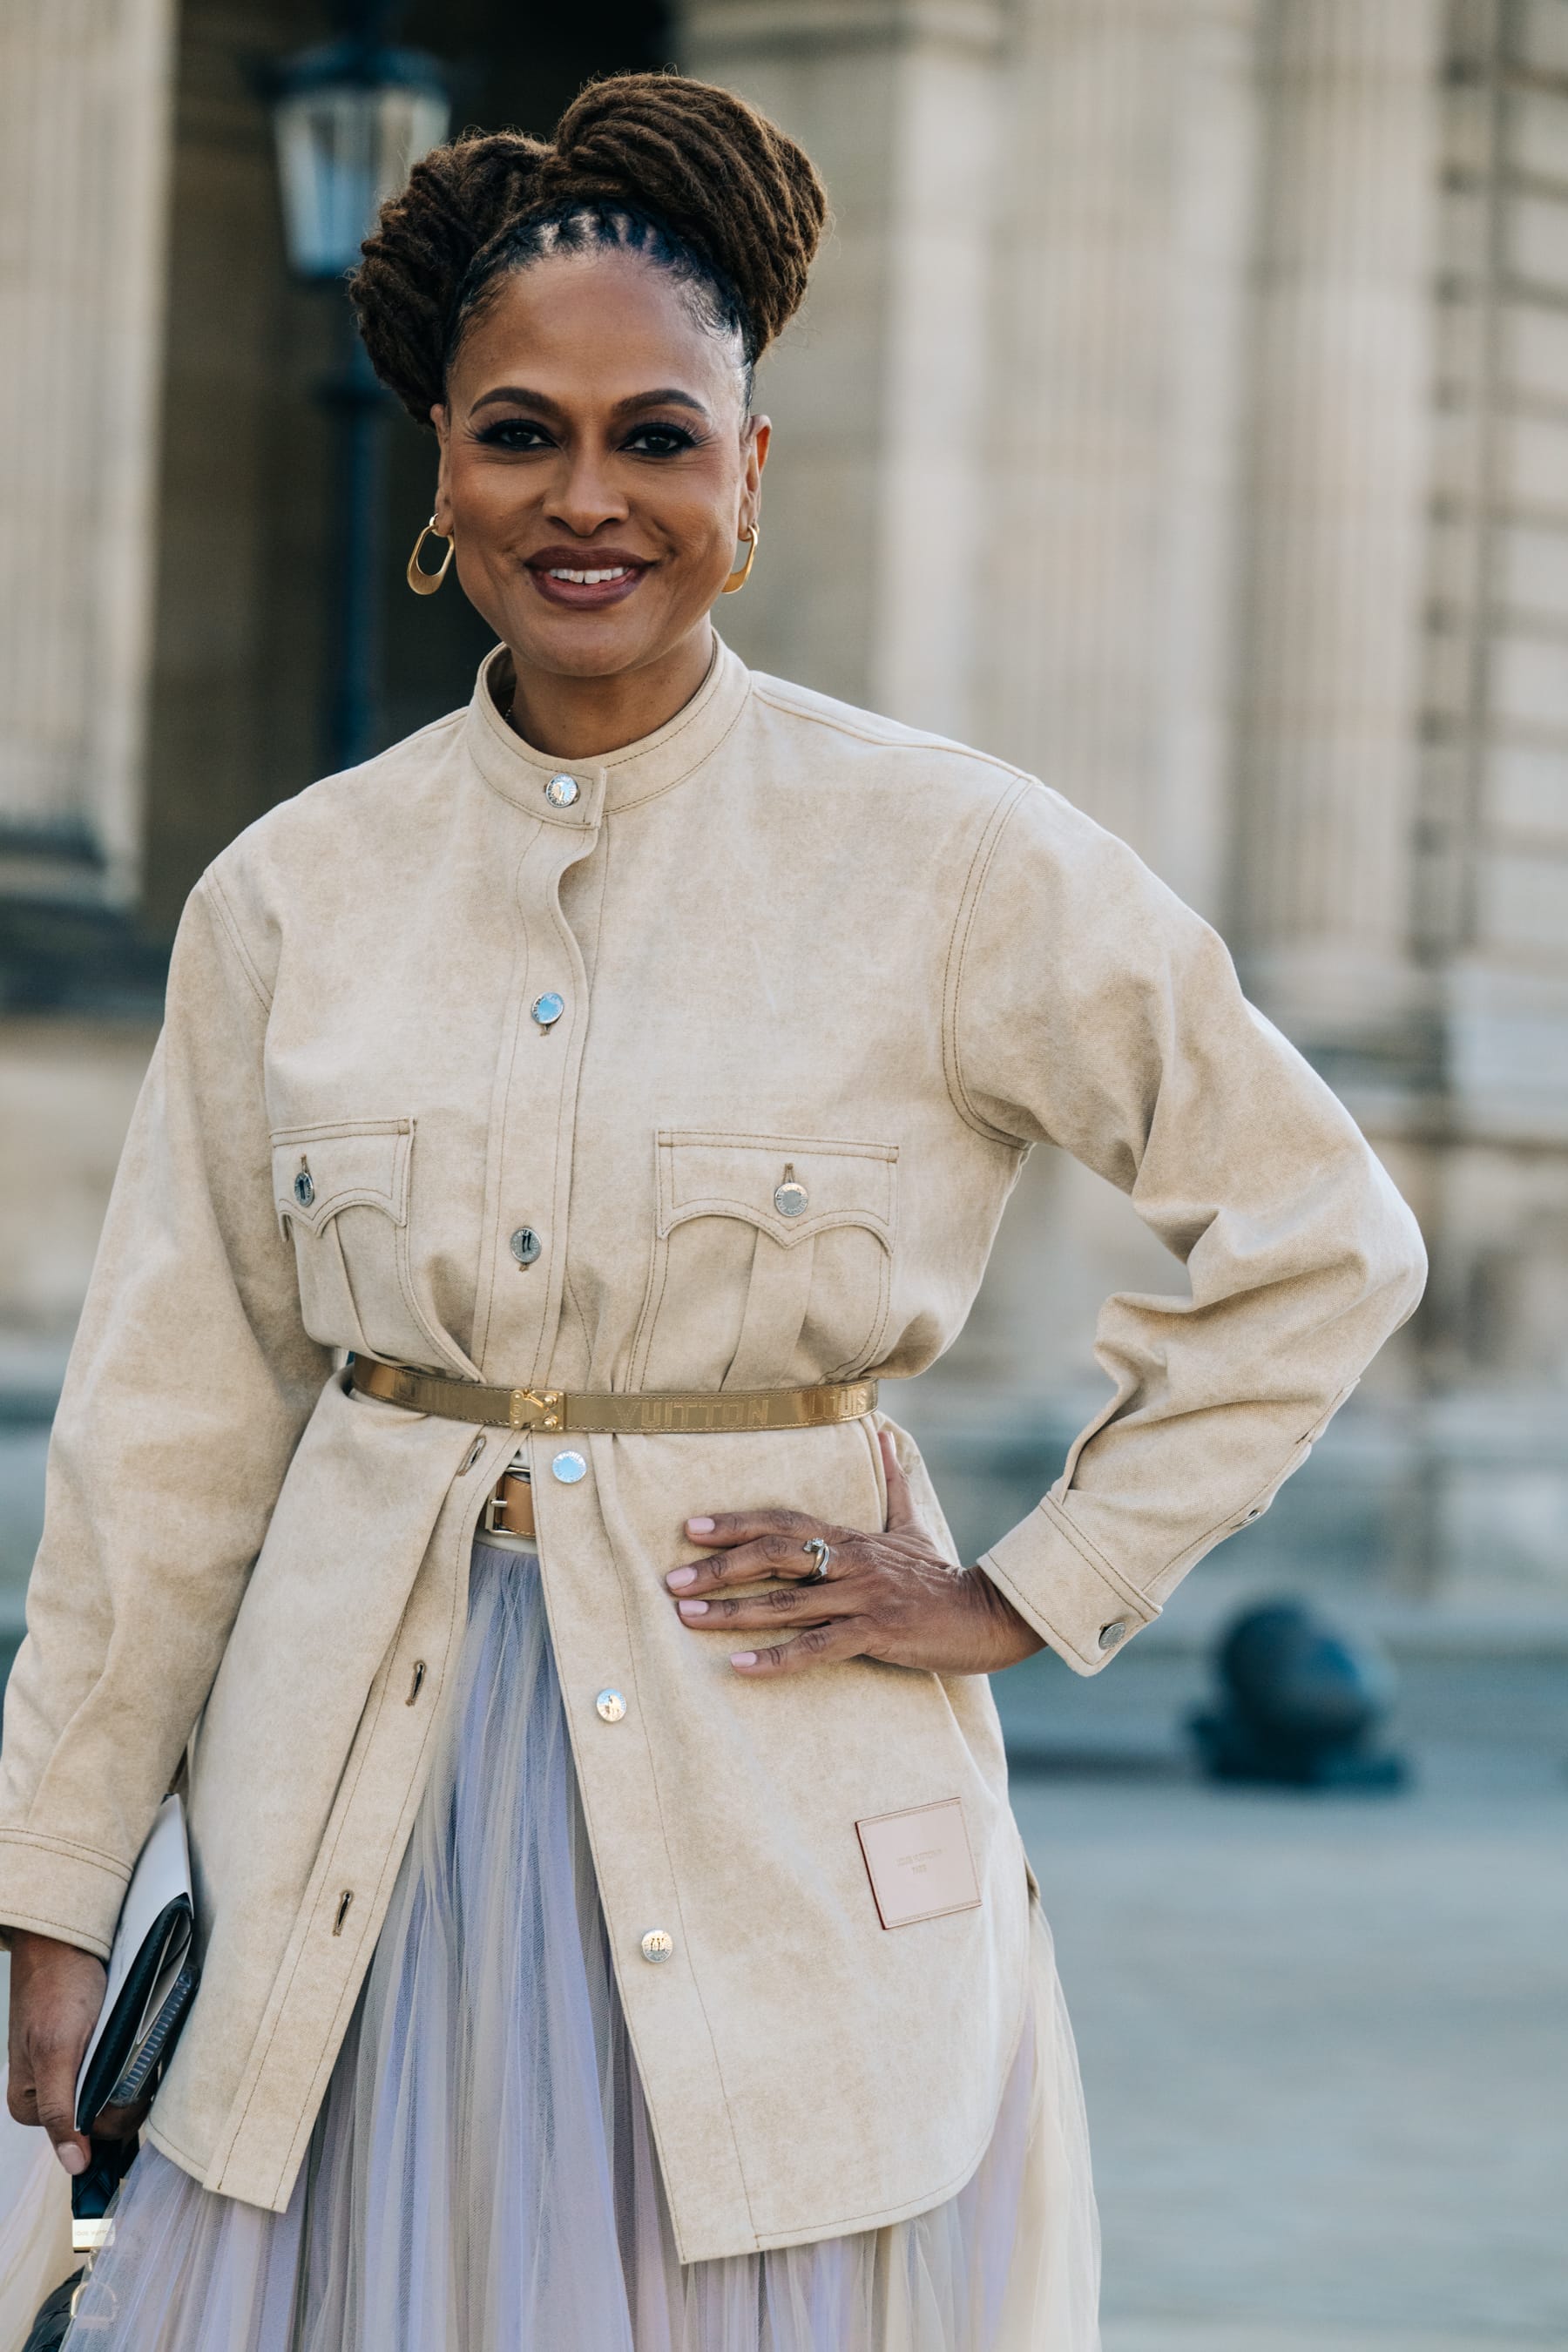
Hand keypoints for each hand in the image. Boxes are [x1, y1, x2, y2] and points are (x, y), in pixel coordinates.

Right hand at [7, 1930, 143, 2173]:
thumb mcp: (57, 2049)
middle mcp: (49, 2094)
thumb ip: (61, 2109)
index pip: (93, 2133)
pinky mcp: (88, 2051)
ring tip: (141, 2047)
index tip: (140, 2081)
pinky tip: (140, 2044)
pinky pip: (115, 2069)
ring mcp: (69, 2072)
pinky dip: (132, 2060)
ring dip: (133, 2076)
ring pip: (113, 2092)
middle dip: (129, 2092)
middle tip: (142, 2057)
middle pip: (104, 2115)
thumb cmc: (57, 1987)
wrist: (64, 1939)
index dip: (123, 2112)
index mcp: (33, 2105)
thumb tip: (74, 2165)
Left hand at [666, 1429, 1043, 1678]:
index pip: (782, 1521)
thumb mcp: (914, 1525)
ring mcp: (862, 1597)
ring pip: (786, 1602)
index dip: (735, 1523)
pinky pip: (817, 1646)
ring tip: (688, 1618)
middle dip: (718, 1567)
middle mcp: (850, 1561)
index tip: (689, 1529)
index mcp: (851, 1537)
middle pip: (773, 1556)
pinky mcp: (876, 1633)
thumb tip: (883, 1435)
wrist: (987, 1614)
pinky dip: (776, 1658)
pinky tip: (739, 1668)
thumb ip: (893, 1484)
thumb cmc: (942, 1575)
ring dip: (732, 1611)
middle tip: (671, 1580)